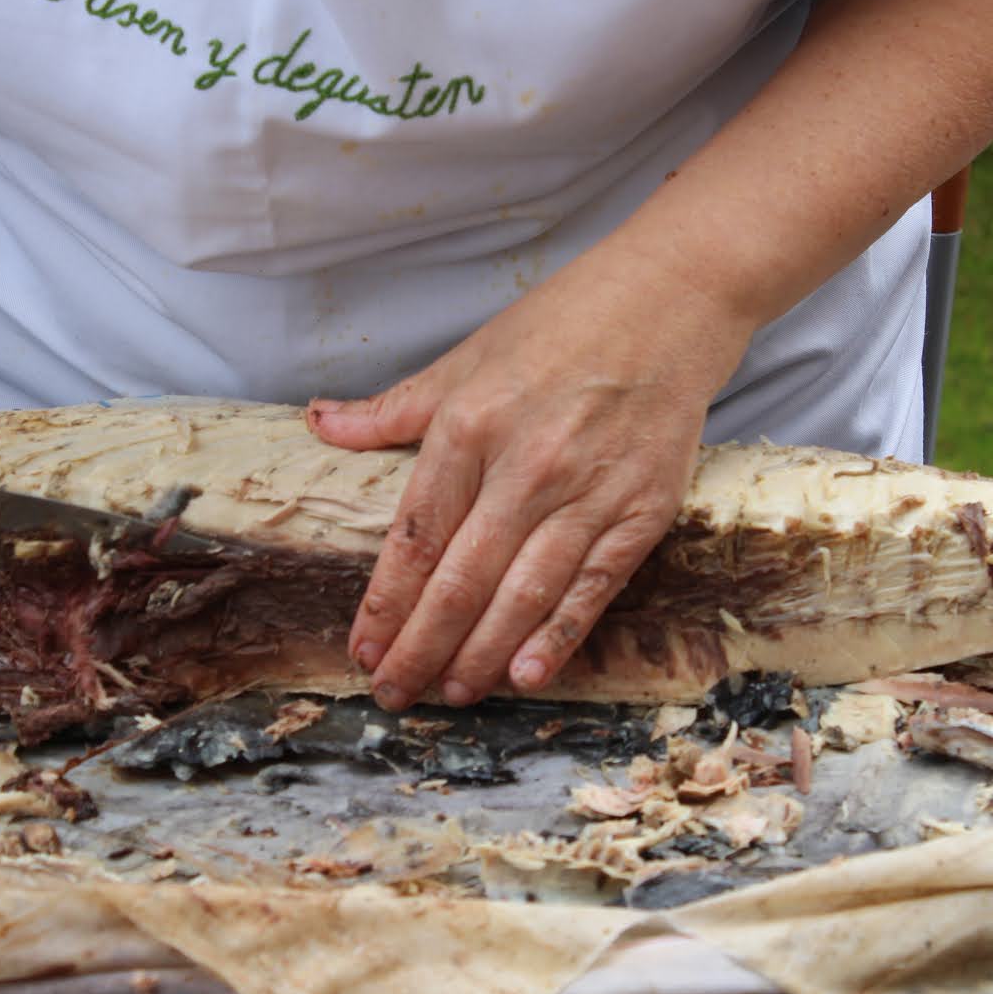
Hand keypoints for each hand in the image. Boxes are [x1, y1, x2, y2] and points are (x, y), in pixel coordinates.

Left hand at [307, 252, 750, 710]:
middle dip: (421, 646)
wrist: (672, 299)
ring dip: (480, 654)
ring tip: (452, 694)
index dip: (385, 602)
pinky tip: (526, 676)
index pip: (415, 536)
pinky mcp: (641, 511)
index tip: (363, 648)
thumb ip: (394, 409)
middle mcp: (526, 466)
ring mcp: (587, 493)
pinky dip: (556, 637)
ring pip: (521, 595)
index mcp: (470, 426)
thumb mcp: (466, 359)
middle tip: (395, 693)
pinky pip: (590, 588)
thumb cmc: (563, 325)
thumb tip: (320, 424)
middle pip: (461, 580)